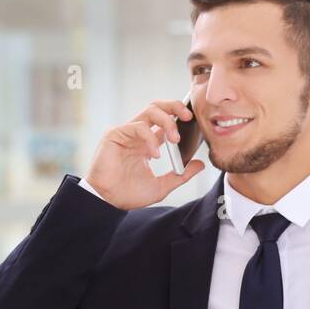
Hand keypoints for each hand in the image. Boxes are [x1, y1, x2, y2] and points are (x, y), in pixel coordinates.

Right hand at [84, 99, 205, 209]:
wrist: (109, 202)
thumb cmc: (130, 194)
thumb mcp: (163, 185)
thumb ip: (181, 174)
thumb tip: (200, 164)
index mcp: (147, 143)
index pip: (165, 121)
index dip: (179, 118)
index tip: (194, 124)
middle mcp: (137, 134)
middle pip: (157, 107)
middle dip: (174, 106)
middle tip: (188, 117)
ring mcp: (126, 132)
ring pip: (149, 111)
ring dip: (167, 122)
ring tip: (175, 139)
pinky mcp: (115, 134)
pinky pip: (138, 127)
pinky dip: (150, 139)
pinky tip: (155, 154)